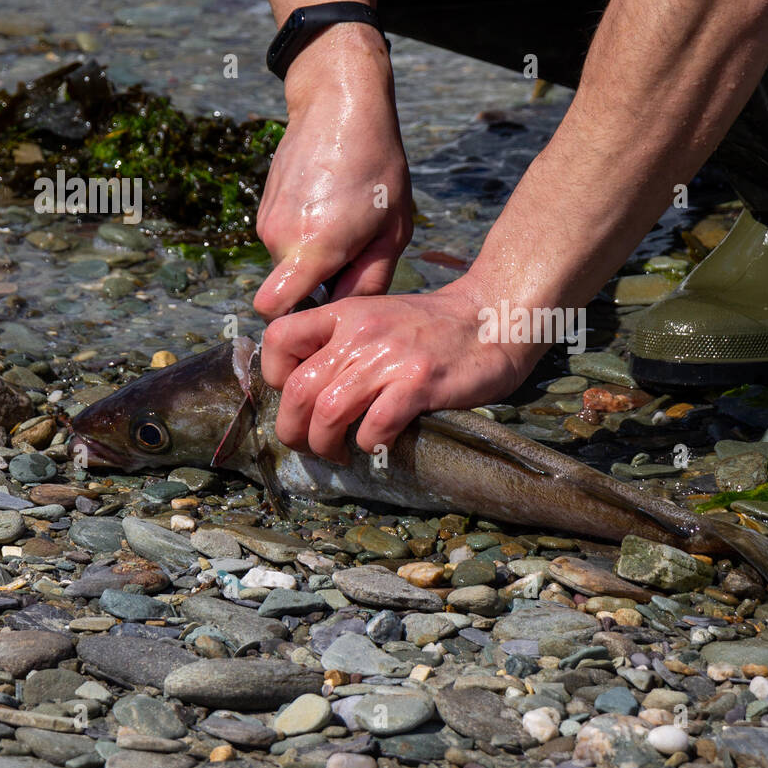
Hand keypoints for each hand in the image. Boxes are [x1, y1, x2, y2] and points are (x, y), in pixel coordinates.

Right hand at [253, 24, 411, 319]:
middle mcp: (279, 239)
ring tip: (350, 226)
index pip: (275, 310)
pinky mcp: (263, 209)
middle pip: (291, 291)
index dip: (297, 323)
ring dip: (315, 259)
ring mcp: (266, 222)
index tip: (325, 317)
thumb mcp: (393, 231)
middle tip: (358, 258)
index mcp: (314, 248)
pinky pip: (285, 241)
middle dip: (320, 287)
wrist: (338, 104)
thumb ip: (370, 280)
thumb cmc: (378, 167)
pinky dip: (305, 237)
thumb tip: (348, 313)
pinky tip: (332, 210)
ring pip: (290, 265)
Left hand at [261, 284, 539, 459]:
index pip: (279, 339)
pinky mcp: (418, 384)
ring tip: (338, 453)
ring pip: (327, 413)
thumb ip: (344, 341)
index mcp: (345, 314)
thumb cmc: (436, 326)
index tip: (292, 399)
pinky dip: (370, 445)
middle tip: (307, 445)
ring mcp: (389, 359)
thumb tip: (310, 388)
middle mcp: (360, 333)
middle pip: (297, 390)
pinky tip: (379, 447)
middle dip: (293, 430)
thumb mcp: (379, 317)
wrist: (494, 316)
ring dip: (325, 445)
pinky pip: (375, 426)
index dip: (273, 377)